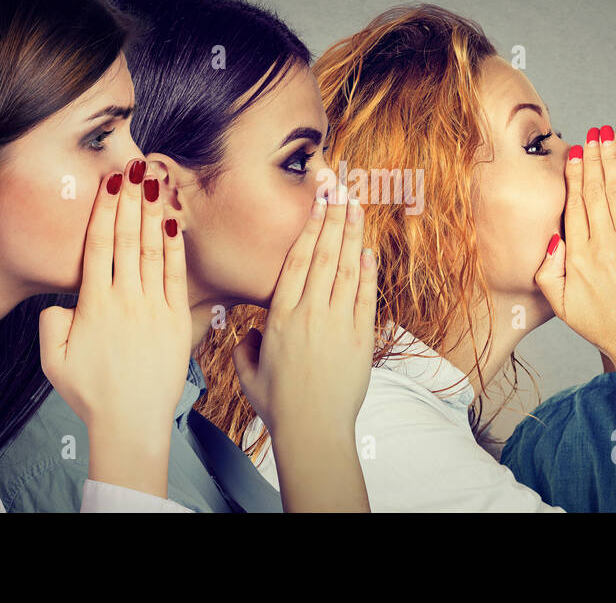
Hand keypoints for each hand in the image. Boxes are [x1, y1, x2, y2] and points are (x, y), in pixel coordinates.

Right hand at [38, 157, 191, 496]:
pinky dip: (176, 247)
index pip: (100, 246)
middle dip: (130, 199)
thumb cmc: (90, 394)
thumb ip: (51, 323)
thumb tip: (62, 300)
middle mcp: (125, 301)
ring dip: (154, 212)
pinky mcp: (178, 321)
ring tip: (155, 180)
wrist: (130, 424)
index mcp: (93, 306)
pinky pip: (177, 276)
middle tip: (134, 164)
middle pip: (128, 239)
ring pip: (154, 251)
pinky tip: (175, 220)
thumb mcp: (53, 360)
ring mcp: (154, 309)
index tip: (109, 181)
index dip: (105, 209)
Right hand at [232, 185, 377, 510]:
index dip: (309, 225)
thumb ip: (246, 346)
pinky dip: (368, 271)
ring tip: (357, 204)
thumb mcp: (248, 373)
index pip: (297, 258)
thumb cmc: (278, 405)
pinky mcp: (360, 338)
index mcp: (279, 315)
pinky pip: (365, 296)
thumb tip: (251, 334)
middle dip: (333, 214)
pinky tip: (369, 250)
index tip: (317, 199)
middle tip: (340, 184)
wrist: (312, 431)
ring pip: (347, 268)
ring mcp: (337, 323)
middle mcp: (309, 312)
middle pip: (324, 253)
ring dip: (352, 233)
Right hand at [535, 126, 615, 398]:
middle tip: (593, 131)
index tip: (575, 151)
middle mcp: (603, 246)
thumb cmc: (603, 325)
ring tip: (610, 135)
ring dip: (613, 160)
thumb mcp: (561, 306)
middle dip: (594, 157)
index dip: (575, 174)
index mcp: (578, 258)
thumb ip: (547, 272)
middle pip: (595, 191)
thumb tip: (552, 239)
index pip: (575, 205)